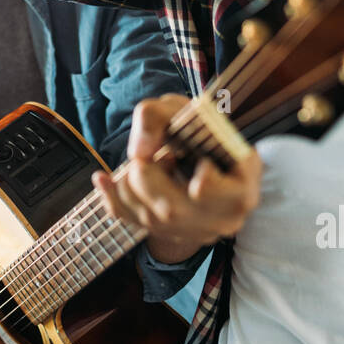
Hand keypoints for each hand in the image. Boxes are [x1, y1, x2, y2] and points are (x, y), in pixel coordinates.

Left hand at [92, 94, 261, 258]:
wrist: (202, 148)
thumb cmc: (199, 128)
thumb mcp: (182, 109)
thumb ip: (157, 117)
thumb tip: (139, 152)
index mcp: (241, 190)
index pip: (208, 190)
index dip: (194, 171)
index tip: (191, 156)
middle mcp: (222, 219)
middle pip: (170, 210)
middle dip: (148, 175)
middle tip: (159, 154)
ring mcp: (196, 232)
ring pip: (148, 217)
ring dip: (133, 182)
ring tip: (153, 163)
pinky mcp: (172, 235)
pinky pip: (132, 221)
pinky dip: (112, 197)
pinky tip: (102, 179)